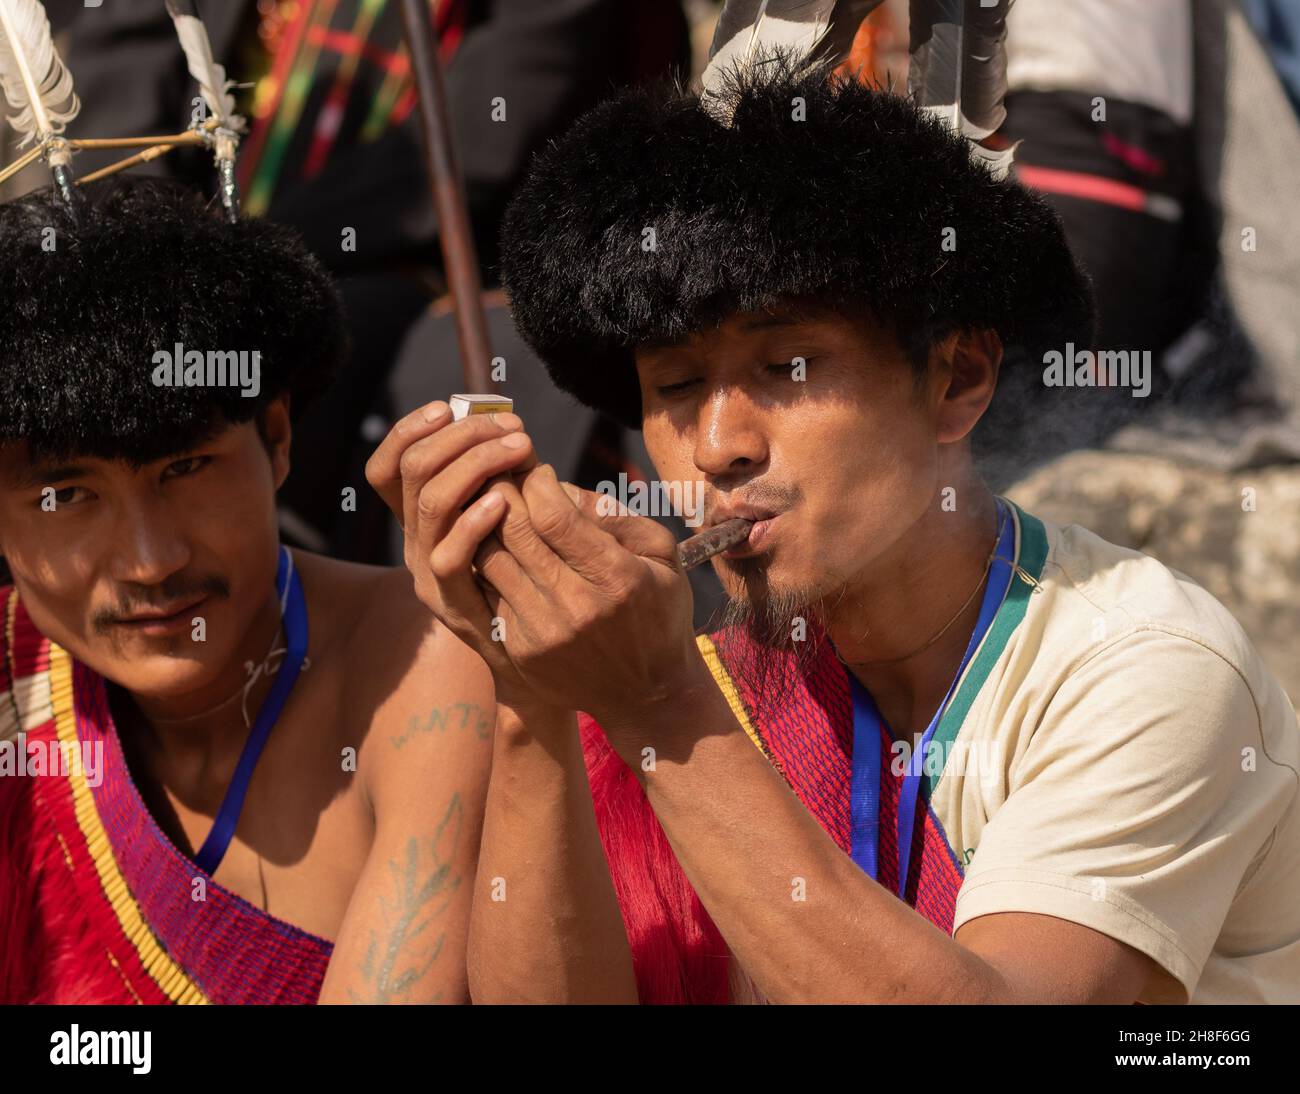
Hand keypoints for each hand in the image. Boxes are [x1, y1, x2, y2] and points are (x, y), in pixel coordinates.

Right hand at [365, 400, 540, 704]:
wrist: (547, 664)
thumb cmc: (541, 579)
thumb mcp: (522, 520)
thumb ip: (509, 479)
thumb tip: (508, 424)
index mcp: (425, 520)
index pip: (388, 466)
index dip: (410, 431)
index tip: (450, 406)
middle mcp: (416, 545)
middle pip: (412, 471)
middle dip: (462, 436)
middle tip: (510, 426)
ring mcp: (430, 579)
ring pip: (429, 505)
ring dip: (474, 464)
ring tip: (516, 448)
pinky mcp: (455, 609)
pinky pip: (448, 558)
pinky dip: (472, 522)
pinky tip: (503, 502)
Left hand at [368, 404, 704, 727]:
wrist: (647, 695)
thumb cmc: (658, 611)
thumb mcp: (662, 556)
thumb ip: (617, 515)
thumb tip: (559, 488)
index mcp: (616, 577)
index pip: (553, 515)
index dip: (535, 482)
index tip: (536, 469)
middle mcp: (575, 606)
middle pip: (513, 531)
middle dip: (501, 491)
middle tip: (500, 472)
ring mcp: (541, 632)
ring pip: (488, 559)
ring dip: (482, 523)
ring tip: (488, 504)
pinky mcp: (519, 650)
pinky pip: (485, 591)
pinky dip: (482, 562)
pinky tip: (489, 546)